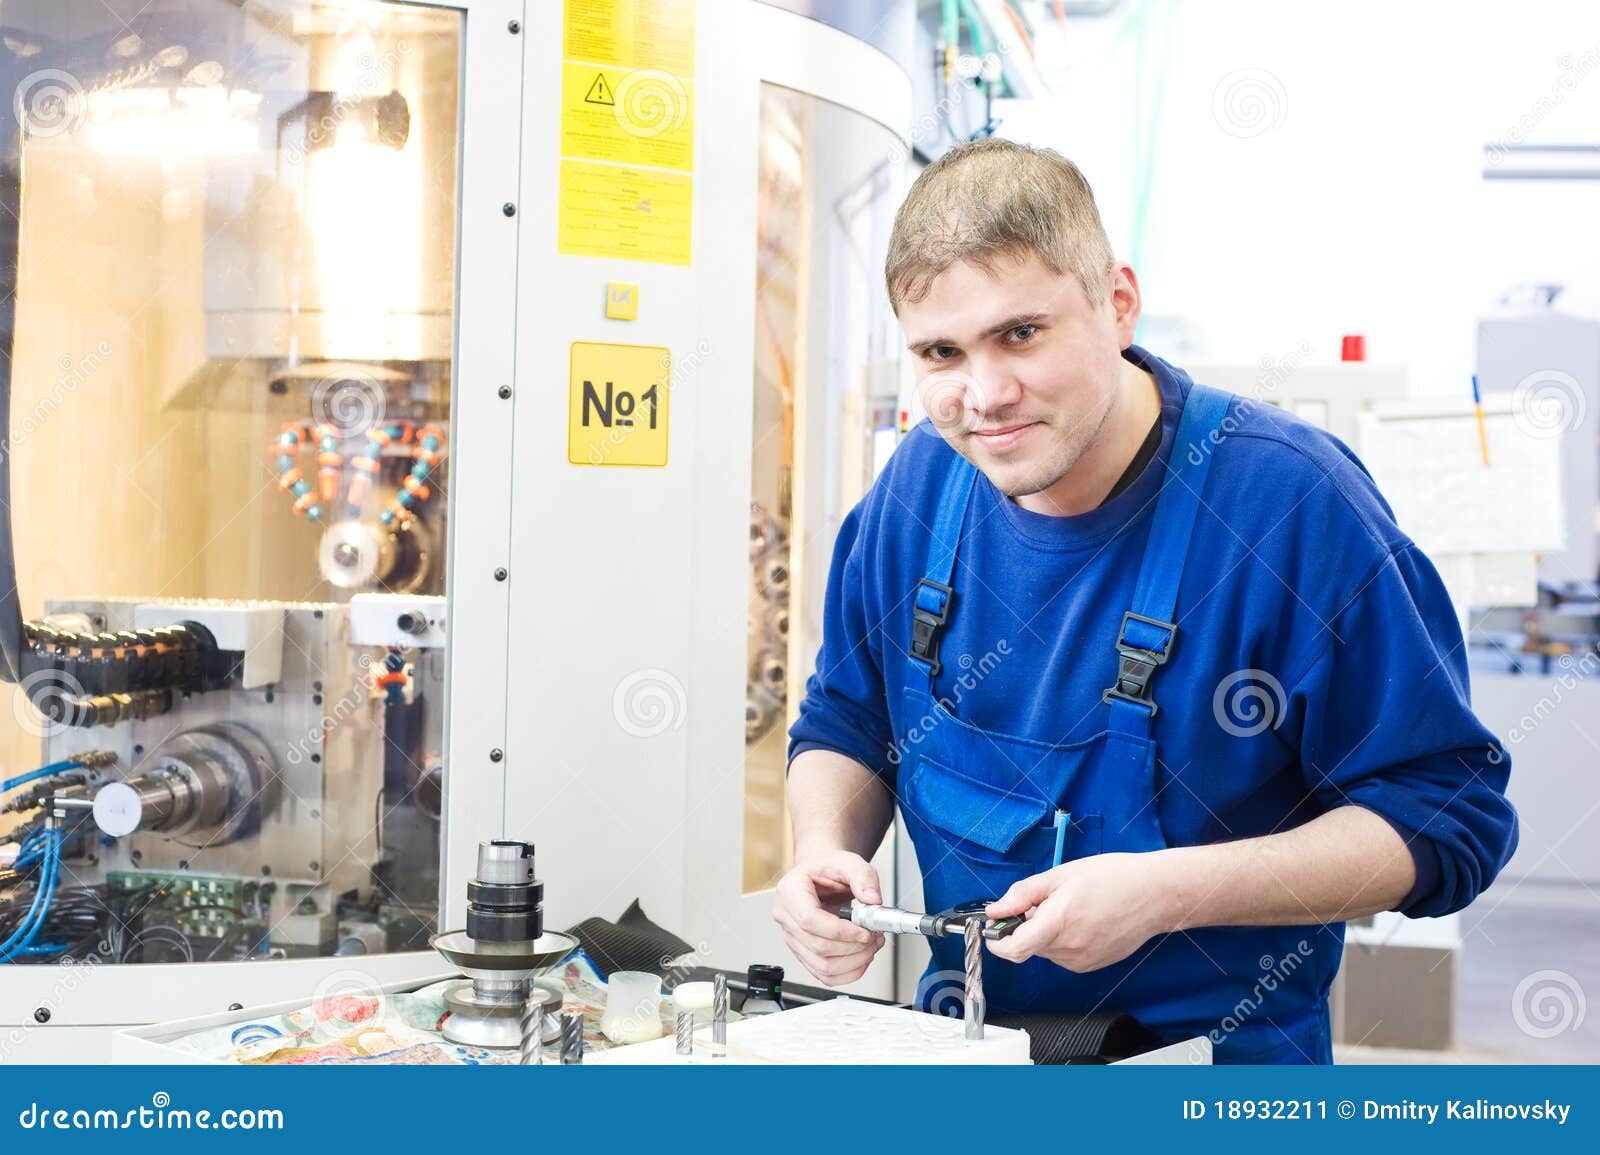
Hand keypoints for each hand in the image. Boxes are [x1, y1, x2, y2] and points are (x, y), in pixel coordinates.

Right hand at [771, 850, 886, 985]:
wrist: (821, 877)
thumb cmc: (828, 869)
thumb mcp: (849, 861)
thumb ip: (863, 876)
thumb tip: (872, 900)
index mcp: (790, 891)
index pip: (809, 920)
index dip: (840, 931)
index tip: (864, 931)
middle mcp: (786, 917)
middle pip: (818, 947)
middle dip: (854, 947)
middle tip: (875, 936)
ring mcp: (793, 938)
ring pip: (823, 966)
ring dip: (855, 961)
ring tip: (871, 945)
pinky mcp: (803, 954)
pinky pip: (825, 975)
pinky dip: (849, 972)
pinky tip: (862, 957)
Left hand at [985, 852, 1176, 972]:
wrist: (1155, 894)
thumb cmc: (1114, 878)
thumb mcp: (1061, 874)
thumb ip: (1023, 894)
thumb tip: (996, 910)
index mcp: (1059, 922)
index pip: (1014, 949)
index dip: (996, 941)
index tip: (993, 928)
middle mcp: (1071, 948)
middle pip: (1029, 946)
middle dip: (1026, 926)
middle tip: (1043, 901)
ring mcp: (1083, 960)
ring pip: (1046, 950)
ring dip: (1046, 932)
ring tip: (1070, 907)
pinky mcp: (1093, 965)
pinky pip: (1064, 954)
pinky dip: (1062, 939)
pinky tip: (1082, 919)